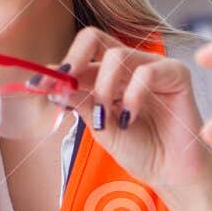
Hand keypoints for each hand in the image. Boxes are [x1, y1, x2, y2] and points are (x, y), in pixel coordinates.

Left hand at [54, 27, 211, 210]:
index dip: (56, 69)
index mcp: (108, 74)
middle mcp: (128, 64)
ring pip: (116, 55)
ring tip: (105, 118)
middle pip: (94, 37)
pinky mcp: (176, 74)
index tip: (36, 86)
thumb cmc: (139, 150)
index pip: (78, 58)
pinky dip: (132, 96)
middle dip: (74, 59)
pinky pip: (147, 72)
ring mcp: (152, 66)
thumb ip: (79, 102)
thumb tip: (51, 84)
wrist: (170, 173)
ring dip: (103, 88)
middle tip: (65, 82)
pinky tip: (129, 119)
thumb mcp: (100, 127)